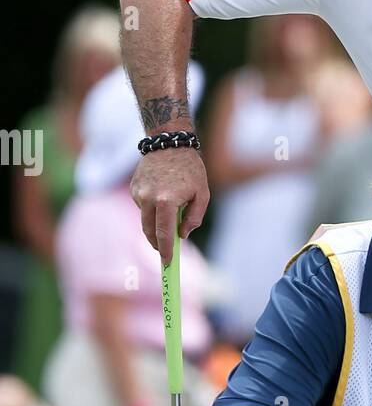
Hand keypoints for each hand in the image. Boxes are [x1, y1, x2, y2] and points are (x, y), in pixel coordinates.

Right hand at [130, 148, 209, 263]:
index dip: (165, 250)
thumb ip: (194, 217)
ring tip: (170, 213)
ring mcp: (138, 193)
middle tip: (166, 251)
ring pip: (145, 220)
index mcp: (166, 201)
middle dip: (157, 243)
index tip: (167, 262)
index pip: (163, 233)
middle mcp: (148, 198)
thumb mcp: (203, 194)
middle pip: (150, 231)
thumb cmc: (190, 169)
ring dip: (155, 224)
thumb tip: (182, 235)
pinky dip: (151, 209)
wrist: (169, 143)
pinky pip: (142, 206)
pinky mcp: (134, 188)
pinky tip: (161, 196)